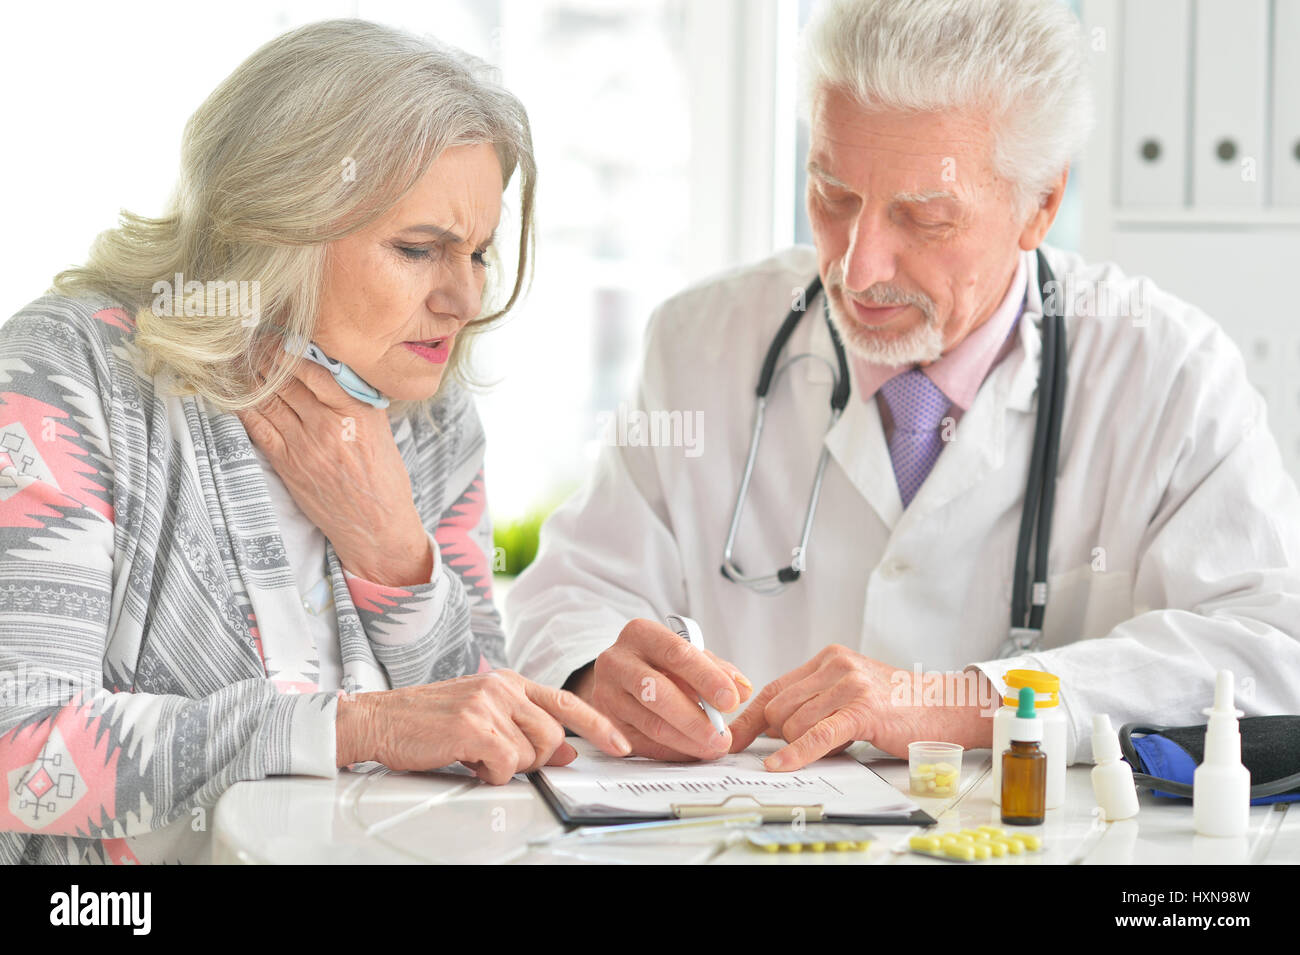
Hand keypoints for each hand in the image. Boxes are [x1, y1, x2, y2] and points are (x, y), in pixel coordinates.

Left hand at [235, 345, 430, 585]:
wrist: (376, 524)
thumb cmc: (382, 476)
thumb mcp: (380, 428)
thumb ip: (355, 398)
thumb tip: (329, 365)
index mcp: (357, 411)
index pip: (316, 368)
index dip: (291, 347)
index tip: (279, 332)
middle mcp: (329, 425)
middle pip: (287, 379)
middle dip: (265, 356)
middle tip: (251, 338)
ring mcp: (305, 445)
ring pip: (268, 399)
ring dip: (250, 376)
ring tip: (240, 358)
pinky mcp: (288, 464)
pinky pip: (258, 426)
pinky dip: (244, 405)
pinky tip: (236, 391)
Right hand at [336, 670, 631, 782]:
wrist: (380, 719)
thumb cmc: (428, 722)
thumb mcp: (484, 719)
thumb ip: (526, 730)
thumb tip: (568, 753)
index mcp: (511, 682)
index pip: (567, 702)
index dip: (599, 726)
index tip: (622, 745)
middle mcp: (505, 687)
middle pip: (554, 737)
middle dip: (535, 760)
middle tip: (500, 760)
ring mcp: (490, 703)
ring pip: (533, 753)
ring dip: (508, 768)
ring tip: (478, 757)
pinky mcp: (474, 725)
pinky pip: (507, 765)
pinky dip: (490, 774)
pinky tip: (468, 762)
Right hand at [572, 618, 752, 760]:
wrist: (620, 673)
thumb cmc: (660, 663)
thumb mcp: (688, 655)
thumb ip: (717, 669)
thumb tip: (742, 690)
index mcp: (640, 634)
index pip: (676, 654)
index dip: (706, 678)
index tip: (731, 700)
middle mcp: (616, 660)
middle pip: (657, 691)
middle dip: (695, 718)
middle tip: (722, 736)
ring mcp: (605, 692)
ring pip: (649, 722)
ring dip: (686, 740)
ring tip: (712, 748)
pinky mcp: (603, 721)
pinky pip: (632, 740)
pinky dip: (656, 748)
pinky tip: (672, 750)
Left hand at [727, 645, 994, 770]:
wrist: (945, 707)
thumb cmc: (899, 705)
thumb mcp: (849, 692)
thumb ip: (813, 701)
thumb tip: (770, 726)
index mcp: (828, 658)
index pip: (773, 688)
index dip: (749, 717)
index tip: (731, 737)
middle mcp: (835, 665)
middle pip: (778, 708)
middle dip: (783, 735)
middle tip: (808, 745)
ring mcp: (849, 685)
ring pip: (794, 723)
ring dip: (803, 744)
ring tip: (838, 743)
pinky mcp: (862, 710)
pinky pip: (817, 735)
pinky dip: (796, 753)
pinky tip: (780, 765)